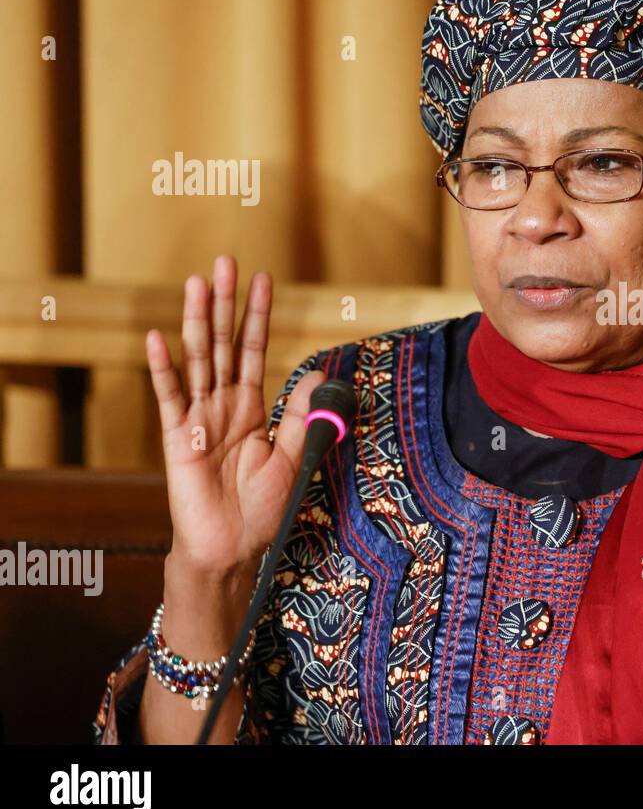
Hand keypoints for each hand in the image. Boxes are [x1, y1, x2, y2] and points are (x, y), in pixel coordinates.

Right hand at [147, 255, 323, 584]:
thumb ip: (302, 415)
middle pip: (225, 343)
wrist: (234, 547)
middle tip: (225, 261)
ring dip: (198, 321)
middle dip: (227, 303)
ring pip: (199, 359)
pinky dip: (164, 368)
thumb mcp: (294, 456)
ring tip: (198, 283)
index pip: (255, 350)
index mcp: (251, 408)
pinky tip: (158, 339)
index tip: (263, 279)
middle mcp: (223, 406)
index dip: (259, 316)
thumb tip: (317, 373)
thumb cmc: (261, 509)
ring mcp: (199, 418)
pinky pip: (171, 398)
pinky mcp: (179, 438)